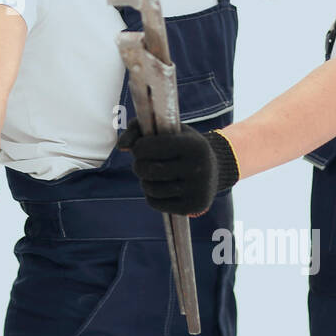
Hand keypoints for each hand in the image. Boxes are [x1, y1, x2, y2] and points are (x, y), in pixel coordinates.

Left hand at [117, 120, 236, 215]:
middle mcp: (198, 168)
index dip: (138, 148)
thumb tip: (121, 146)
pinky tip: (160, 186)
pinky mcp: (193, 207)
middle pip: (148, 170)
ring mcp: (197, 189)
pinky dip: (151, 195)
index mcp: (193, 145)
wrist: (214, 169)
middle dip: (138, 165)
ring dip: (145, 181)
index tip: (140, 147)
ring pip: (150, 188)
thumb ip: (139, 128)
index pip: (147, 148)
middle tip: (142, 162)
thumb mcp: (167, 129)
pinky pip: (155, 203)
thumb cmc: (182, 144)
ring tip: (152, 174)